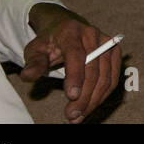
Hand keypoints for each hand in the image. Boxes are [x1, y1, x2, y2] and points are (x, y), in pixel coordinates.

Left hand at [21, 3, 121, 123]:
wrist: (66, 28)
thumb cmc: (49, 43)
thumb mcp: (35, 50)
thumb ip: (33, 63)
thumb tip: (28, 76)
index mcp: (71, 32)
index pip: (76, 55)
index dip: (76, 76)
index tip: (71, 97)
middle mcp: (92, 34)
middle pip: (93, 69)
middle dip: (84, 96)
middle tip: (72, 115)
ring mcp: (107, 42)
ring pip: (106, 76)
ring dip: (94, 100)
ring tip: (79, 115)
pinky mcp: (115, 52)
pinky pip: (113, 78)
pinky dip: (103, 95)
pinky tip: (90, 106)